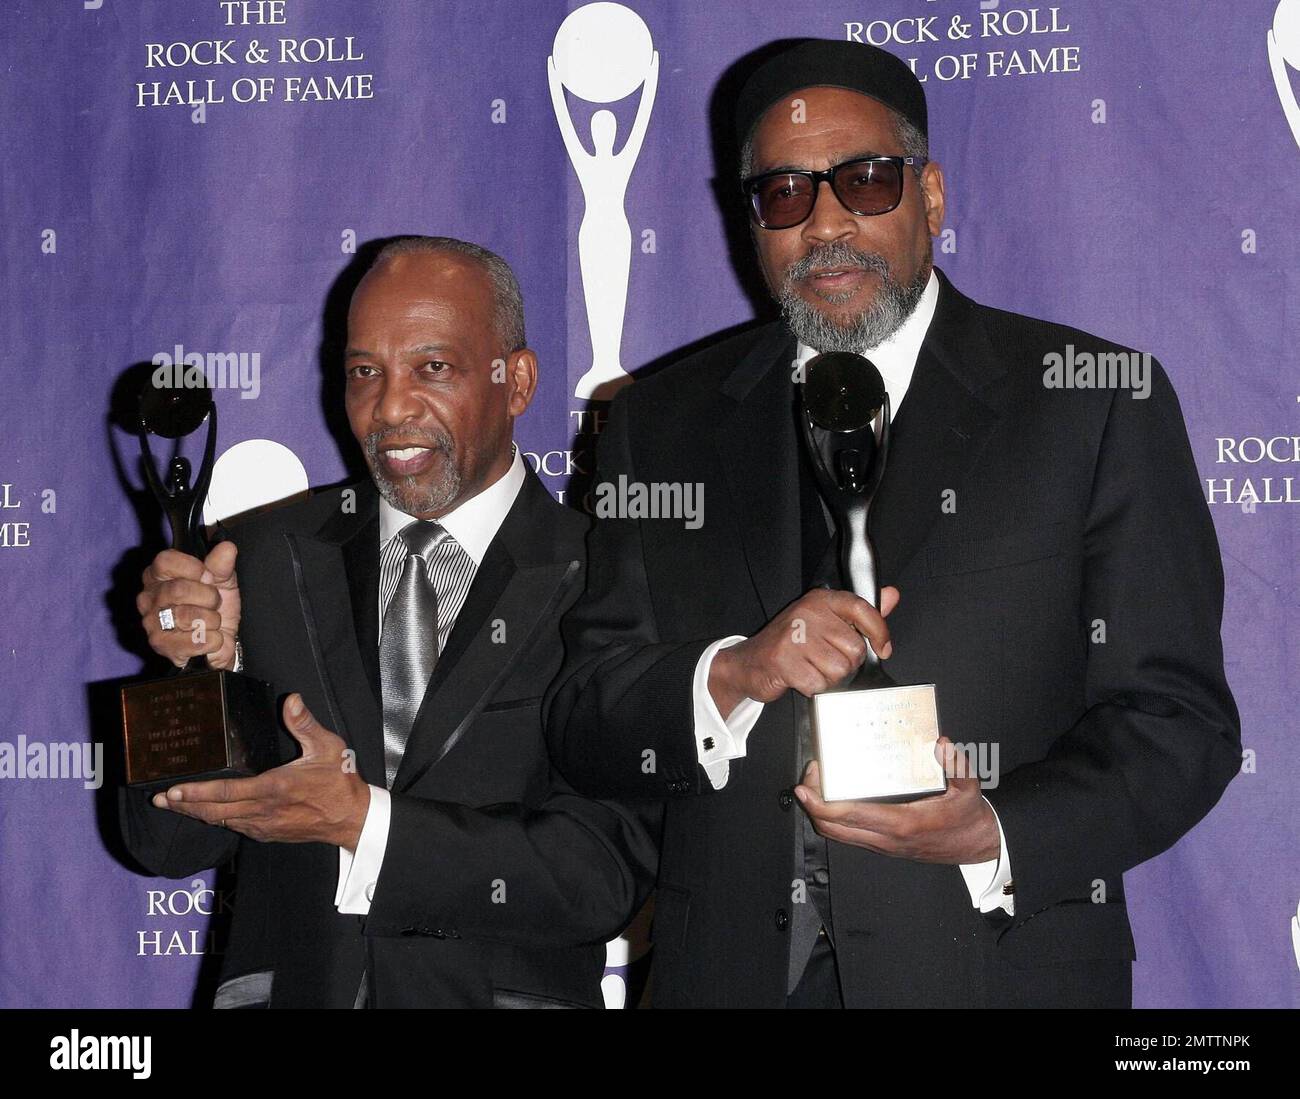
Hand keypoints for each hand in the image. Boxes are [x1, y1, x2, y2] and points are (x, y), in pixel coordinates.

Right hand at [138, 541, 240, 668]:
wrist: (220, 641)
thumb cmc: (215, 608)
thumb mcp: (224, 582)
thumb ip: (222, 565)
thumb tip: (227, 548)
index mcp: (158, 575)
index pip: (165, 561)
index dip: (193, 568)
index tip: (208, 577)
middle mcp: (148, 597)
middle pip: (179, 589)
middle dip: (208, 597)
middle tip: (214, 603)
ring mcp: (151, 622)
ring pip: (186, 615)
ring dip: (211, 620)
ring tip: (212, 621)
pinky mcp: (160, 645)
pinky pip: (192, 640)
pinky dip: (212, 639)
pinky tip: (211, 638)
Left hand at [152, 694, 369, 849]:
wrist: (351, 818)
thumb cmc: (340, 783)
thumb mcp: (327, 747)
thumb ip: (305, 723)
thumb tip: (291, 700)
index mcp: (273, 788)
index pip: (225, 792)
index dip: (195, 793)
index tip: (172, 790)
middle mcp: (263, 811)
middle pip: (213, 812)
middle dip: (184, 806)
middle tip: (160, 799)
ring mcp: (264, 825)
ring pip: (221, 822)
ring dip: (197, 814)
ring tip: (175, 806)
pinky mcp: (268, 833)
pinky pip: (235, 827)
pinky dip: (217, 820)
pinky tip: (209, 814)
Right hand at [708, 586, 899, 717]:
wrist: (749, 662)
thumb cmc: (792, 643)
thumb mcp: (826, 622)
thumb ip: (861, 614)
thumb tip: (892, 595)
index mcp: (821, 600)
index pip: (862, 609)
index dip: (879, 631)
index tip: (884, 649)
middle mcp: (808, 612)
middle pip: (854, 649)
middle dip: (846, 664)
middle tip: (825, 662)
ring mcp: (794, 636)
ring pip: (839, 669)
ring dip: (829, 678)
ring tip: (811, 669)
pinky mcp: (783, 660)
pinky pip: (818, 684)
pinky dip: (813, 688)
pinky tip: (800, 678)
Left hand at [794, 737, 999, 863]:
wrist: (977, 844)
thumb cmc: (968, 817)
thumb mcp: (968, 786)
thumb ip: (955, 763)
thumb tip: (941, 743)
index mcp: (903, 823)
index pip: (852, 816)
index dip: (822, 804)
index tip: (808, 786)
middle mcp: (887, 838)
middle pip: (834, 828)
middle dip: (813, 806)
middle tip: (808, 779)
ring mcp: (883, 845)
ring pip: (838, 835)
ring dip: (820, 814)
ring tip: (815, 786)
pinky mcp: (883, 845)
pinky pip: (849, 835)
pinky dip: (833, 820)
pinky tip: (832, 800)